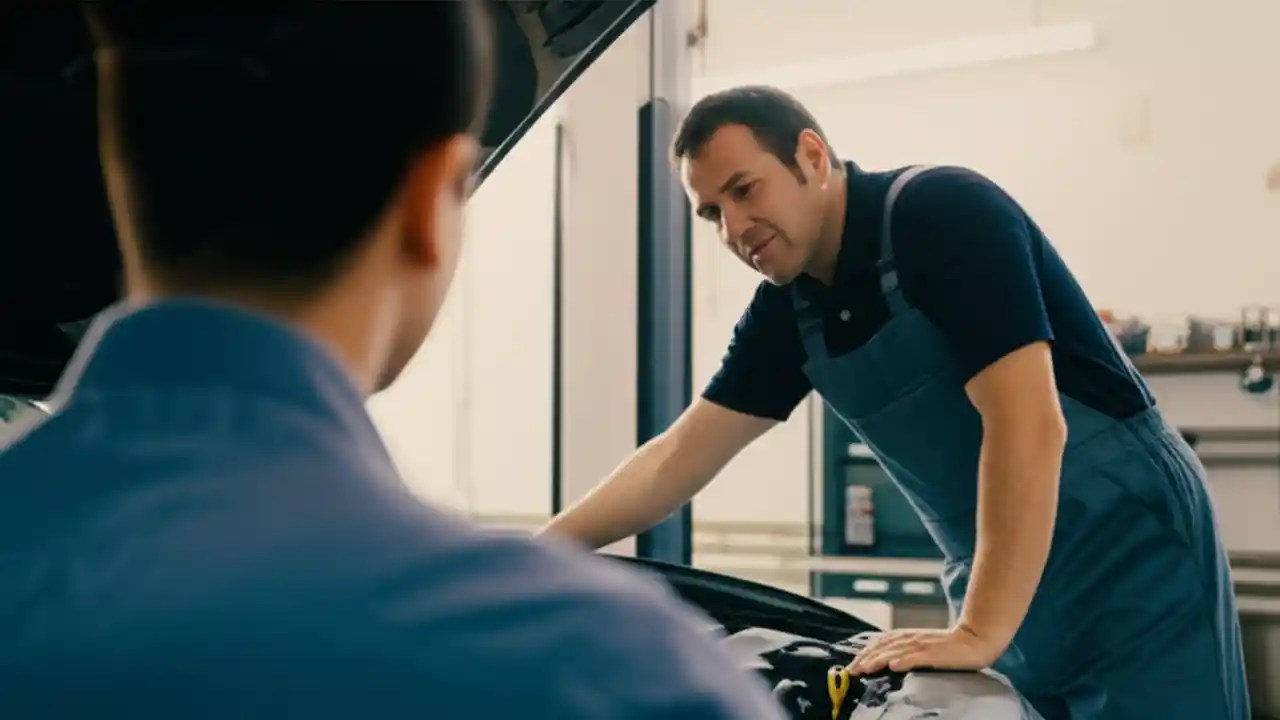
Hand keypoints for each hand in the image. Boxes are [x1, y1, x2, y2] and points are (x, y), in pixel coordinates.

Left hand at [846, 624, 1003, 676]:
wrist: (974, 640)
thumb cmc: (948, 646)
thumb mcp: (921, 646)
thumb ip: (904, 650)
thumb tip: (885, 660)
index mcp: (907, 636)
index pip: (879, 642)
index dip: (864, 652)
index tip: (852, 665)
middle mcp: (911, 638)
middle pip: (882, 647)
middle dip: (865, 658)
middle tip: (851, 670)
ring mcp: (923, 645)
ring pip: (895, 651)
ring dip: (878, 659)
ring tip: (865, 668)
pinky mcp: (935, 653)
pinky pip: (917, 656)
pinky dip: (904, 660)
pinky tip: (894, 665)